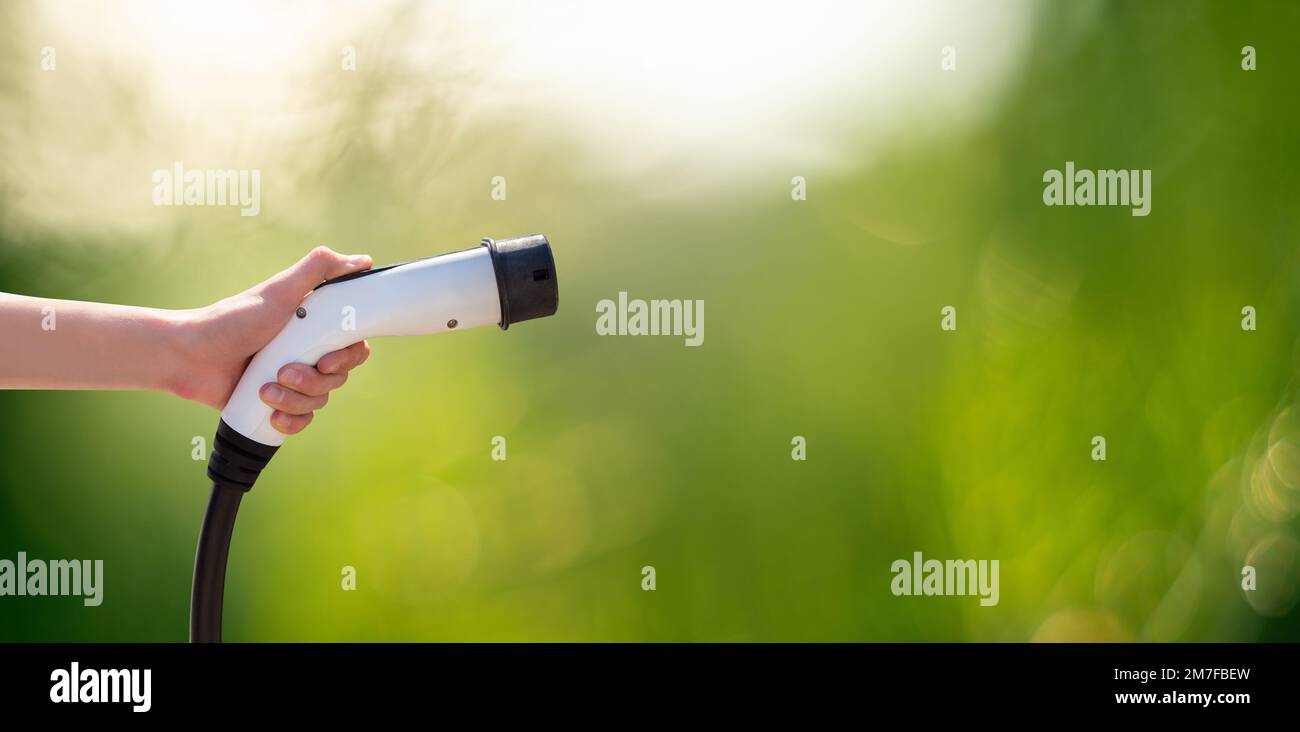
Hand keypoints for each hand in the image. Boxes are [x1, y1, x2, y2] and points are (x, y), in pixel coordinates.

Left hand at [171, 247, 373, 433]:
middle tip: (284, 372)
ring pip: (318, 402)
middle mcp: (306, 354)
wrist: (189, 357)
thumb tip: (363, 261)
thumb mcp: (278, 290)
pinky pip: (301, 422)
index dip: (347, 358)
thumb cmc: (231, 320)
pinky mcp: (276, 404)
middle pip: (337, 378)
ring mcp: (291, 381)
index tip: (325, 360)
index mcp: (313, 328)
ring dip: (294, 400)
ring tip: (265, 390)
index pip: (353, 348)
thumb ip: (319, 268)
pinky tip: (271, 413)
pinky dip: (289, 421)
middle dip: (312, 381)